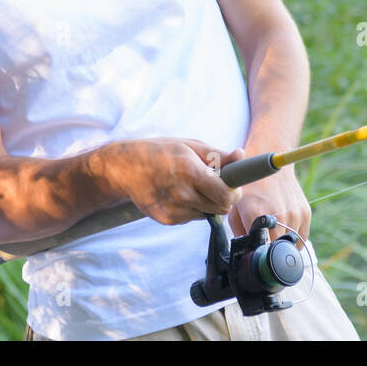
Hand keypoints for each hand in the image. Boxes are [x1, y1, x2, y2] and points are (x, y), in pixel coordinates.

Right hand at [98, 138, 242, 224]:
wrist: (124, 167)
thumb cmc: (160, 151)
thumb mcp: (189, 145)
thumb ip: (218, 155)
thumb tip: (242, 156)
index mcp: (190, 172)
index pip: (226, 195)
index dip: (235, 191)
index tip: (234, 184)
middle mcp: (182, 194)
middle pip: (221, 208)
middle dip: (225, 197)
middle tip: (218, 184)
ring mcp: (173, 210)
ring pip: (208, 214)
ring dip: (208, 202)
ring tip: (193, 185)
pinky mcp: (166, 220)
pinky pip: (192, 217)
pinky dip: (192, 207)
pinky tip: (179, 193)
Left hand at [229, 164, 309, 245]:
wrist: (272, 162)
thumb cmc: (250, 185)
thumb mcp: (235, 206)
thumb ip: (239, 231)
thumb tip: (245, 252)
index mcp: (255, 213)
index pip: (259, 250)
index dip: (256, 254)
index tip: (254, 250)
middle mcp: (277, 215)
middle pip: (275, 250)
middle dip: (268, 249)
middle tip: (263, 239)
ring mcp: (294, 214)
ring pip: (290, 246)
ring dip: (282, 243)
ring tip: (274, 229)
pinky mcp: (305, 213)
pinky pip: (302, 239)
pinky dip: (294, 239)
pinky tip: (285, 228)